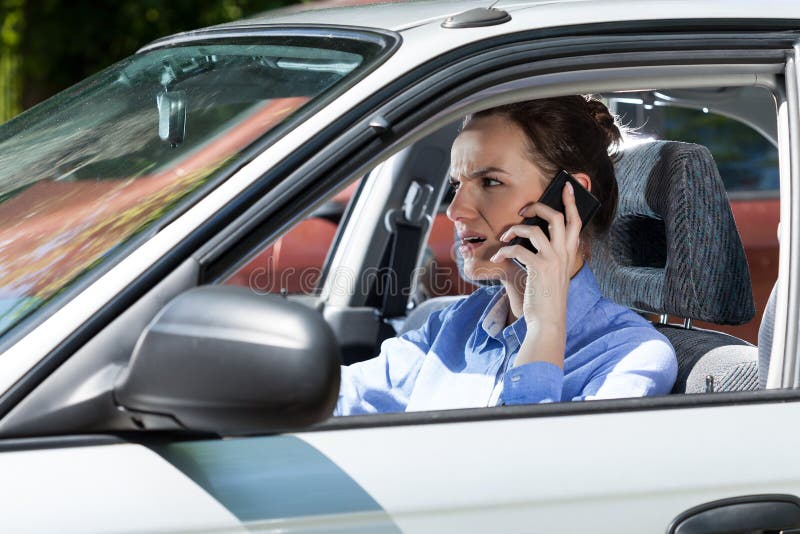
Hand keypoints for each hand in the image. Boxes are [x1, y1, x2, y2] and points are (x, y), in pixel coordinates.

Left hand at [490, 182, 581, 367]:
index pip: (576, 221)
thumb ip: (550, 253)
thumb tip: (533, 233)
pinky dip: (503, 251)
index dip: (571, 202)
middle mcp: (564, 254)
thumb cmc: (547, 296)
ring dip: (514, 229)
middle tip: (524, 210)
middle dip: (538, 207)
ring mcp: (553, 260)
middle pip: (556, 217)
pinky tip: (496, 259)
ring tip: (503, 237)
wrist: (548, 321)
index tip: (567, 186)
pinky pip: (517, 248)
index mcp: (569, 253)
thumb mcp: (553, 272)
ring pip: (534, 230)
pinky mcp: (538, 269)